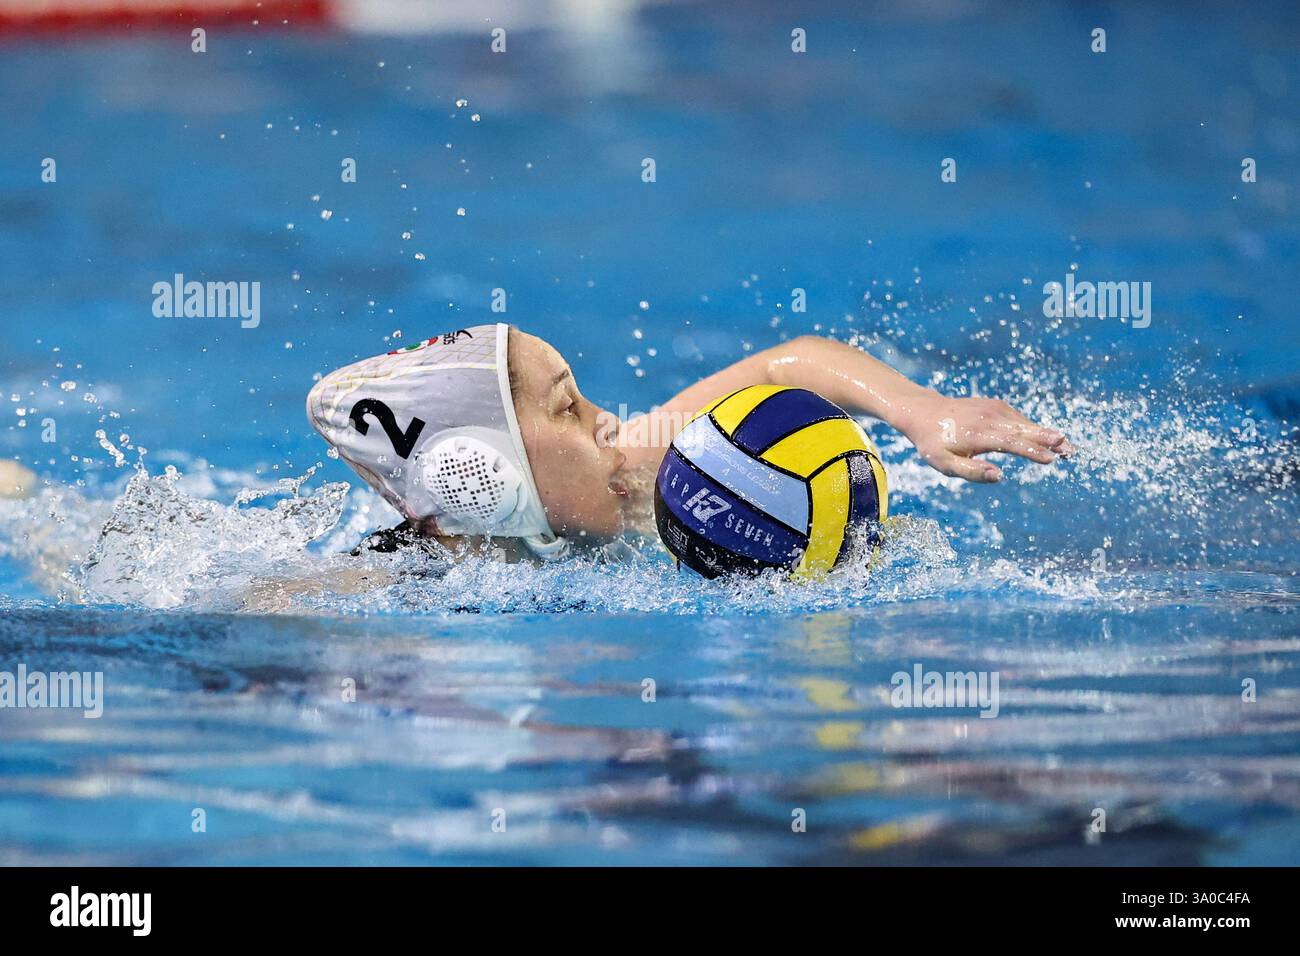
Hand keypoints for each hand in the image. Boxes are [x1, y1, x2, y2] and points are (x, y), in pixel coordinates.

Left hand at [899, 394, 1073, 482]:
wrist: (924, 412)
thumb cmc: (933, 443)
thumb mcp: (944, 463)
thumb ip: (972, 471)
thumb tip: (1000, 476)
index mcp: (978, 434)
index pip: (1011, 443)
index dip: (1033, 451)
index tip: (1052, 458)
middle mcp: (989, 418)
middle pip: (1024, 430)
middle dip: (1049, 440)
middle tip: (1071, 450)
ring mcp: (994, 408)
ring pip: (1025, 423)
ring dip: (1047, 434)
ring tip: (1066, 446)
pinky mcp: (996, 405)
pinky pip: (1019, 419)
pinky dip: (1034, 428)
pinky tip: (1047, 438)